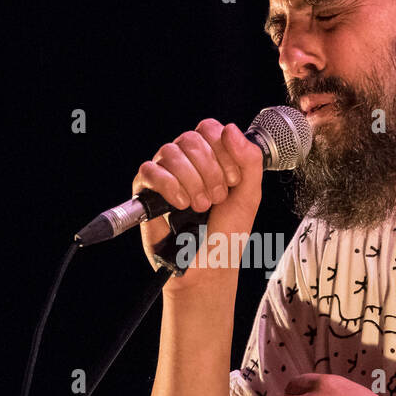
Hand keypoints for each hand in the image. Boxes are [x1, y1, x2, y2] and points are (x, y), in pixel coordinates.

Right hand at [131, 118, 263, 290]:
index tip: (232, 181)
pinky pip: (149, 171)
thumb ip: (249, 161)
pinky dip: (168, 185)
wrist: (208, 266)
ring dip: (191, 181)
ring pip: (170, 152)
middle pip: (190, 139)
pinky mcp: (146, 191)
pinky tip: (181, 204)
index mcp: (211, 157)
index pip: (210, 129)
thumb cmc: (227, 235)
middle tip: (216, 199)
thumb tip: (230, 129)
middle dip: (209, 171)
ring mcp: (165, 174)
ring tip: (199, 206)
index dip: (223, 151)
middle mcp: (186, 161)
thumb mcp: (249, 196)